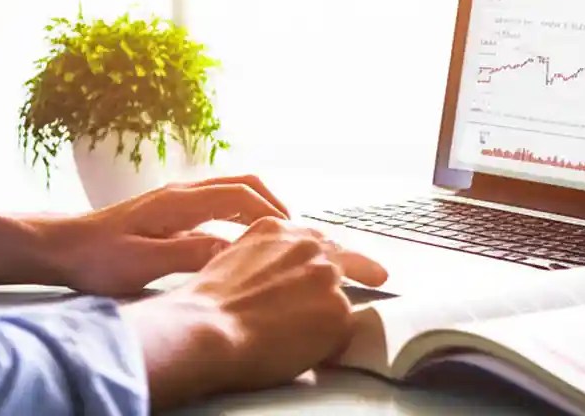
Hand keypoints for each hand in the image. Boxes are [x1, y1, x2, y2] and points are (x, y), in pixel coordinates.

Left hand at [29, 174, 295, 295]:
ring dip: (257, 209)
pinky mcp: (170, 213)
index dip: (270, 210)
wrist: (61, 247)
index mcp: (179, 201)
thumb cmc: (95, 257)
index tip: (291, 233)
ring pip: (230, 193)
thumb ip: (186, 255)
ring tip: (277, 238)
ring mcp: (176, 201)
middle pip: (241, 184)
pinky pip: (216, 206)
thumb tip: (230, 252)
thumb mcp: (141, 263)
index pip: (239, 193)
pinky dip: (240, 216)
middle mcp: (181, 193)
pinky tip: (243, 244)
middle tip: (294, 232)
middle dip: (272, 204)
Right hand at [121, 218, 387, 408]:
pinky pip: (342, 332)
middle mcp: (308, 246)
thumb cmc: (206, 305)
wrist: (209, 327)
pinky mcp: (338, 310)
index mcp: (277, 230)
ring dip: (332, 314)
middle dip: (362, 267)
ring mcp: (327, 277)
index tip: (339, 258)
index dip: (326, 254)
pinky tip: (306, 353)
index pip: (314, 238)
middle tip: (377, 276)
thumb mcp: (232, 260)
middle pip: (346, 255)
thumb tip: (275, 279)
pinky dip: (328, 344)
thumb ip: (263, 259)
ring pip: (343, 297)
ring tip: (320, 333)